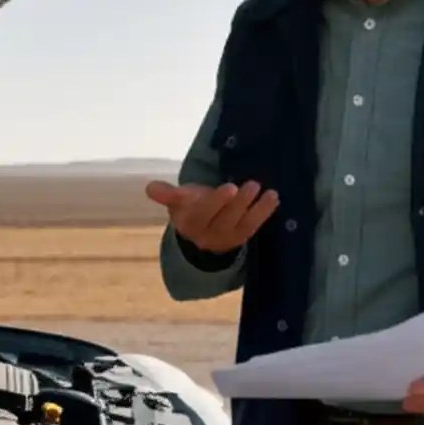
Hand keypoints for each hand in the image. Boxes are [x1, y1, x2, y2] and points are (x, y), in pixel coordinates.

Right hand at [145, 180, 278, 253]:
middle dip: (238, 203)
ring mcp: (225, 239)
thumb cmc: (189, 208)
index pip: (202, 213)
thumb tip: (150, 189)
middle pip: (223, 220)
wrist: (199, 233)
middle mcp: (207, 235)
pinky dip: (264, 213)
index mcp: (188, 223)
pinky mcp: (240, 239)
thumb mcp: (177, 200)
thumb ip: (167, 194)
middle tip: (251, 185)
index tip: (229, 188)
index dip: (215, 202)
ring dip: (256, 209)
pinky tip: (273, 198)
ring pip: (241, 225)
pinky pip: (253, 227)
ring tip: (268, 192)